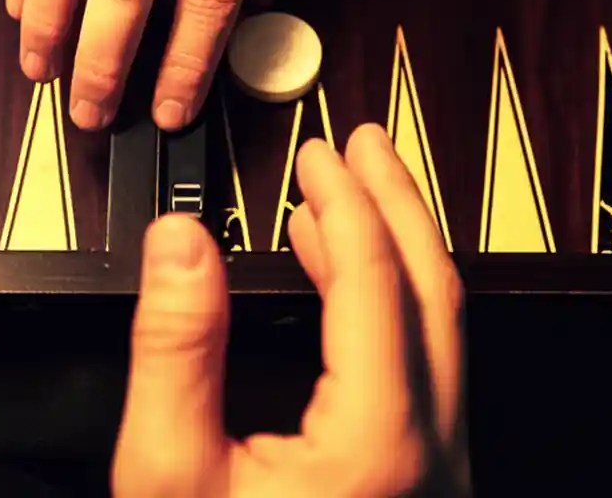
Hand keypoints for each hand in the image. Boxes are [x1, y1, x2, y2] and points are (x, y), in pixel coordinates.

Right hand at [112, 124, 469, 496]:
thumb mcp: (169, 472)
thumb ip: (176, 351)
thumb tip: (179, 244)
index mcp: (377, 440)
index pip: (375, 281)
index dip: (346, 202)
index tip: (319, 157)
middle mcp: (432, 450)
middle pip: (432, 289)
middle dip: (395, 203)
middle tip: (365, 146)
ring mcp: (442, 468)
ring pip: (440, 326)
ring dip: (399, 247)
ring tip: (356, 196)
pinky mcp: (428, 481)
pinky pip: (428, 363)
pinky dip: (394, 301)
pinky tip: (351, 284)